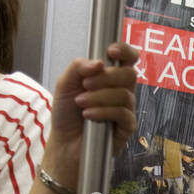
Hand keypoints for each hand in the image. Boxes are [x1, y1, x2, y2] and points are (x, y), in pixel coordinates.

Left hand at [42, 41, 139, 186]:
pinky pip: (123, 114)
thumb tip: (100, 63)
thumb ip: (78, 67)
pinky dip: (103, 112)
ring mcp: (126, 110)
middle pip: (129, 74)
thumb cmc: (66, 113)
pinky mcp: (127, 128)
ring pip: (125, 94)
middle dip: (106, 78)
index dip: (125, 51)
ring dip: (100, 97)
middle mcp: (122, 91)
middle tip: (85, 85)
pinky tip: (88, 115)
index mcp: (110, 77)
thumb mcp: (65, 83)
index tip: (110, 51)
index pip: (127, 59)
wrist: (64, 142)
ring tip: (81, 104)